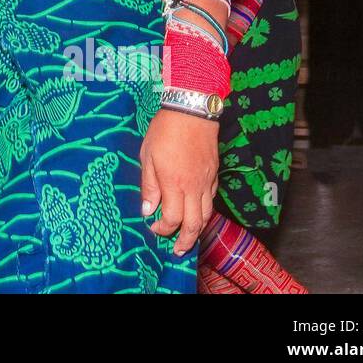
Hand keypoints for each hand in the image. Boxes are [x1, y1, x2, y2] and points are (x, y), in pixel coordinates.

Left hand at [139, 107, 219, 255]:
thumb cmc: (165, 131)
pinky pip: (212, 199)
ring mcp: (207, 181)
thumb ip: (149, 184)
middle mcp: (194, 187)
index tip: (155, 228)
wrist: (192, 111)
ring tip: (189, 237)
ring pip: (207, 214)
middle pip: (194, 224)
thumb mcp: (147, 156)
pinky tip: (197, 211)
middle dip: (186, 241)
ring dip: (197, 229)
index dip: (164, 229)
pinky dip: (205, 211)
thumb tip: (147, 209)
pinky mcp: (214, 174)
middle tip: (179, 250)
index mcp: (174, 183)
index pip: (173, 219)